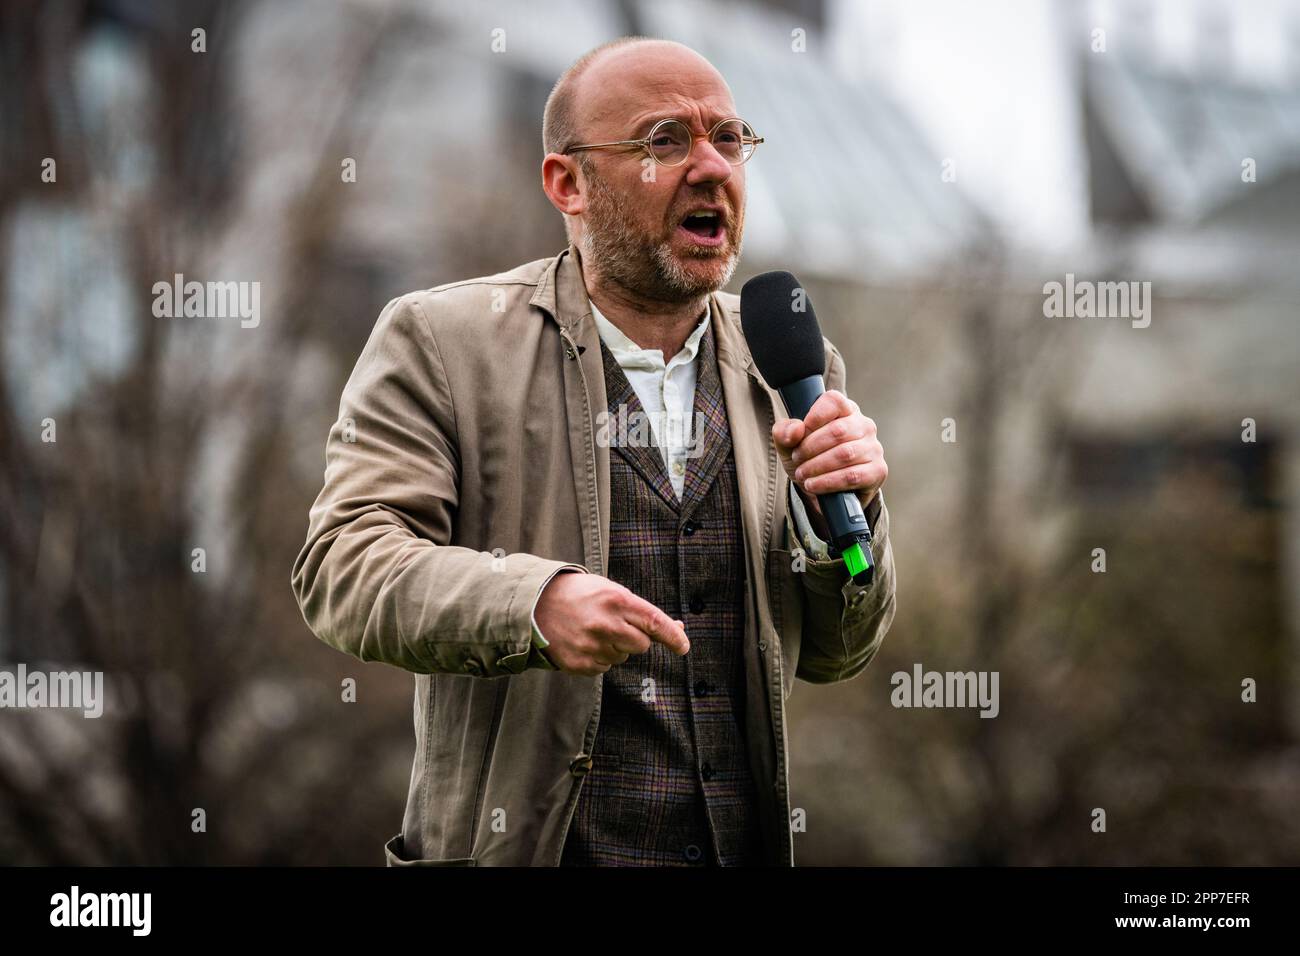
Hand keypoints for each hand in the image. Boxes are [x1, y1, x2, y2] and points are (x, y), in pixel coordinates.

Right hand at [534, 572, 688, 675]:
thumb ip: (642, 611)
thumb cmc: (580, 595)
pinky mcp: (580, 665)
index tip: (684, 647)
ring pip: (622, 657)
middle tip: (616, 624)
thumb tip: (677, 629)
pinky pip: (604, 667)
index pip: (655, 623)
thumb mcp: (611, 591)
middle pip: (642, 645)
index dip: (674, 637)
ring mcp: (592, 647)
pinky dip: (599, 657)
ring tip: (593, 629)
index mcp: (616, 601)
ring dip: (615, 646)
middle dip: (636, 638)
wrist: (535, 605)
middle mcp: (606, 625)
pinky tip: (583, 641)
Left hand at [771, 389, 886, 530]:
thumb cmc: (810, 458)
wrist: (826, 492)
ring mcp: (874, 447)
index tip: (800, 433)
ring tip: (802, 474)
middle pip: (838, 431)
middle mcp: (864, 425)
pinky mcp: (877, 471)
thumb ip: (784, 432)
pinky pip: (852, 475)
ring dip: (817, 466)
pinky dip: (828, 482)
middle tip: (797, 459)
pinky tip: (814, 485)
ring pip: (844, 454)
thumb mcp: (789, 445)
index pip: (834, 401)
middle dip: (811, 447)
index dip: (815, 416)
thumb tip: (796, 429)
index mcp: (845, 410)